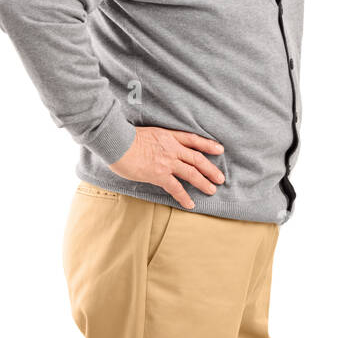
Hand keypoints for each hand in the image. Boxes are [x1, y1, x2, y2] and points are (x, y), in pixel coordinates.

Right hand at [108, 126, 226, 209]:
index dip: (208, 145)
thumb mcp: (150, 133)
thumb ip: (160, 140)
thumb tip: (162, 148)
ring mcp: (167, 162)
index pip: (194, 140)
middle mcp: (172, 149)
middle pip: (197, 158)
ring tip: (212, 190)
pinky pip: (175, 187)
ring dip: (203, 182)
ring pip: (191, 173)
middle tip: (221, 178)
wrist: (116, 142)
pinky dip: (184, 197)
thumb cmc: (126, 137)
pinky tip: (190, 204)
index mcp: (170, 136)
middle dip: (211, 169)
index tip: (220, 149)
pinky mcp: (158, 174)